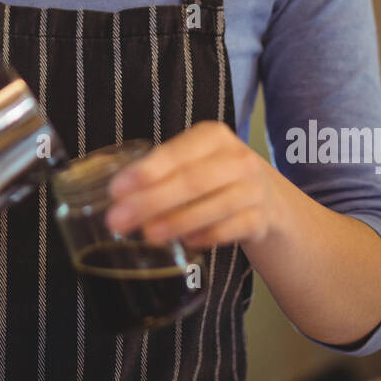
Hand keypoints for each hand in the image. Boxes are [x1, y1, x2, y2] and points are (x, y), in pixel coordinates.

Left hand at [103, 121, 279, 249]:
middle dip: (152, 201)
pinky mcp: (260, 219)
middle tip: (119, 220)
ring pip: (214, 206)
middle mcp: (238, 159)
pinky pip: (230, 229)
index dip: (146, 172)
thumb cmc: (213, 174)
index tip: (117, 190)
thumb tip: (119, 196)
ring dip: (177, 222)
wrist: (264, 196)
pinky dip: (206, 236)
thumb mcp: (192, 160)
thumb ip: (160, 172)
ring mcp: (253, 189)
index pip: (176, 154)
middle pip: (193, 181)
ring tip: (148, 235)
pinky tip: (185, 243)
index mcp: (213, 136)